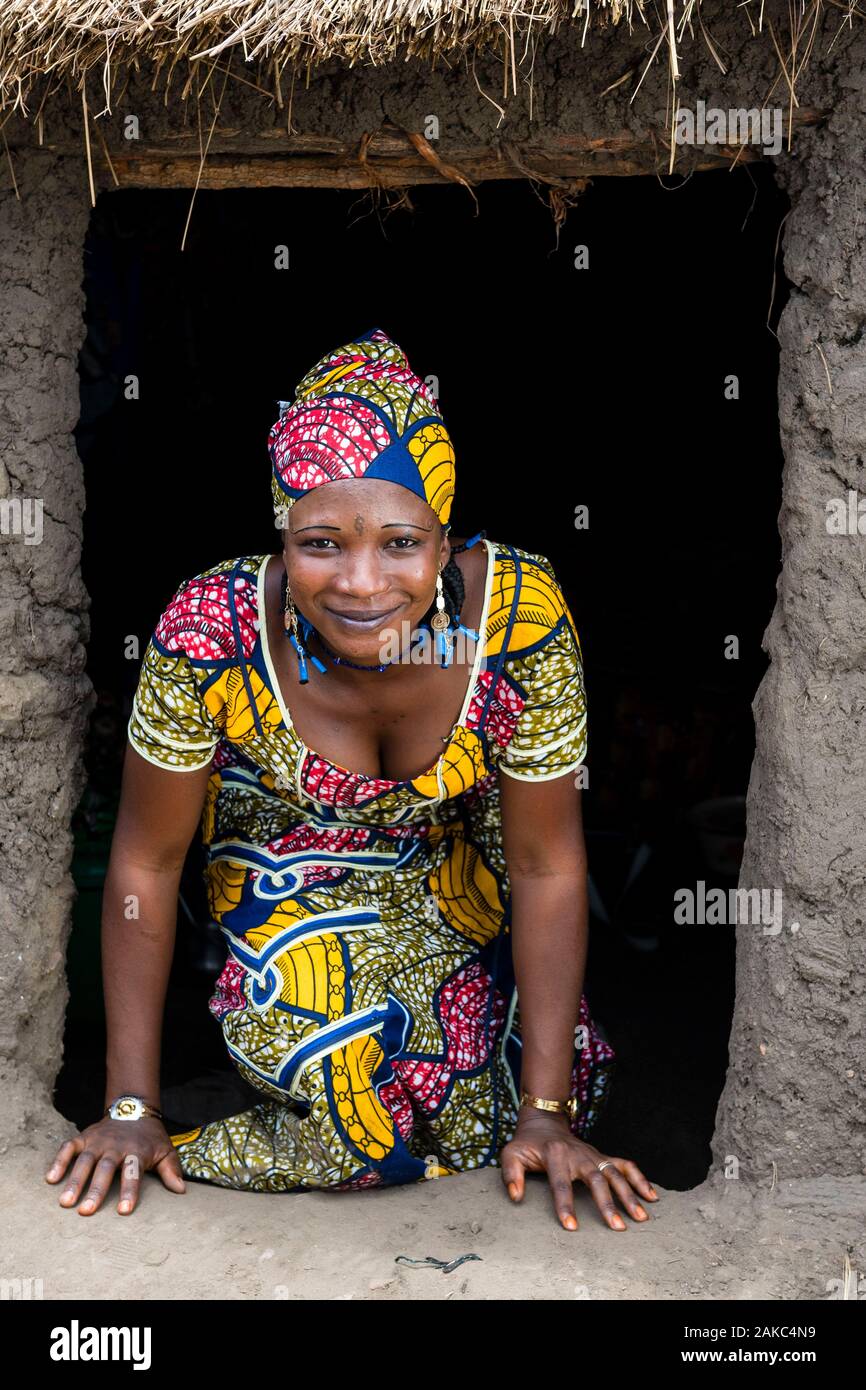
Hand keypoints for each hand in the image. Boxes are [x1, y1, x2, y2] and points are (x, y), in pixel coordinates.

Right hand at [45, 1117, 185, 1215]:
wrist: (134, 1107)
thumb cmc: (150, 1137)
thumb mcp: (165, 1150)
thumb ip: (171, 1170)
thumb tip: (181, 1191)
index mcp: (137, 1152)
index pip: (133, 1173)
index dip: (129, 1191)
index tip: (123, 1211)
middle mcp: (116, 1147)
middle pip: (105, 1169)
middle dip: (96, 1190)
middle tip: (86, 1212)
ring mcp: (98, 1141)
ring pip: (85, 1161)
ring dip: (75, 1181)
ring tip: (65, 1203)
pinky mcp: (84, 1137)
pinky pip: (69, 1148)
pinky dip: (59, 1161)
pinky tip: (50, 1179)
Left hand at [500, 1108, 658, 1231]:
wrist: (544, 1122)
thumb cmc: (527, 1144)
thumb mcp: (511, 1153)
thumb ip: (511, 1174)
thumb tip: (516, 1197)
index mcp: (555, 1155)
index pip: (561, 1183)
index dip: (565, 1205)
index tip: (572, 1227)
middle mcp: (578, 1154)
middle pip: (596, 1180)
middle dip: (608, 1204)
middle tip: (618, 1228)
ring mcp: (593, 1155)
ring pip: (615, 1173)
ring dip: (630, 1194)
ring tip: (641, 1217)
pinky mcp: (602, 1156)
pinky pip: (625, 1165)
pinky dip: (640, 1179)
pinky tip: (651, 1196)